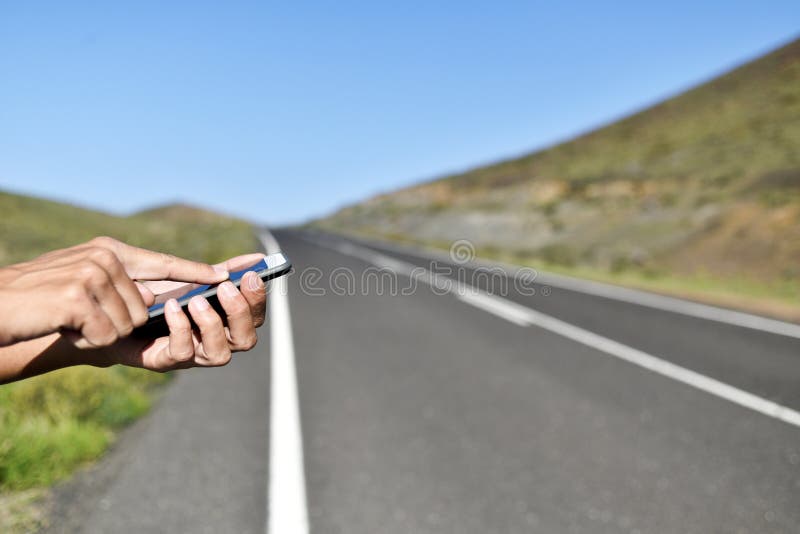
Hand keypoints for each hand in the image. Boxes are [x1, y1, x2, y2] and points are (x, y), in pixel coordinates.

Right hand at [0, 236, 228, 347]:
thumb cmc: (41, 301)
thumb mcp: (84, 285)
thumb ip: (122, 285)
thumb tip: (156, 297)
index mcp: (110, 251)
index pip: (163, 263)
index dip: (196, 271)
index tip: (226, 275)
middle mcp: (105, 257)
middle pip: (146, 307)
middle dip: (118, 323)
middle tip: (81, 316)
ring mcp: (92, 274)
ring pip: (128, 323)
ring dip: (100, 331)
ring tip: (70, 319)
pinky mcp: (78, 297)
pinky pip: (107, 334)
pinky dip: (87, 339)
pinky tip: (64, 325)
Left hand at [103, 253, 267, 370]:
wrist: (104, 307)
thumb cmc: (147, 291)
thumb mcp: (184, 276)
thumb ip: (217, 270)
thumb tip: (257, 258)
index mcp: (222, 319)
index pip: (254, 316)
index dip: (258, 299)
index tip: (252, 276)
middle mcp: (211, 340)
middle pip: (246, 340)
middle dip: (240, 313)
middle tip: (225, 288)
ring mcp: (190, 354)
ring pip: (221, 355)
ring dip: (212, 325)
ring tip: (195, 301)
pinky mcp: (164, 361)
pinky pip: (183, 353)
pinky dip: (180, 328)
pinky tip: (170, 307)